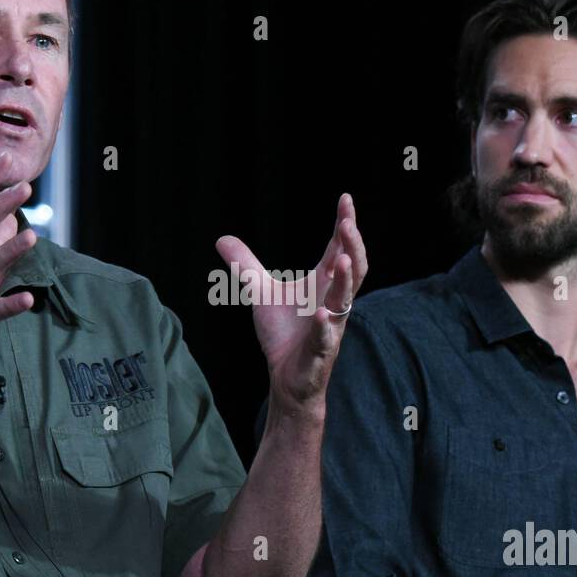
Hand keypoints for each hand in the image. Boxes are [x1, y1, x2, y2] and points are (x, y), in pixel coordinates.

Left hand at [215, 193, 366, 411]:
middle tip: (347, 223)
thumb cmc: (283, 334)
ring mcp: (330, 326)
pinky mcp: (320, 351)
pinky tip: (320, 314)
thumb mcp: (261, 293)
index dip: (344, 225)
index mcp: (323, 284)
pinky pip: (325, 338)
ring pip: (345, 301)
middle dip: (353, 246)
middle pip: (354, 269)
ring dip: (346, 280)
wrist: (285, 377)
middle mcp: (332, 301)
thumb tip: (222, 239)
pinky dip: (323, 326)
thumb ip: (246, 266)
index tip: (346, 199)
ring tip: (342, 258)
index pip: (339, 249)